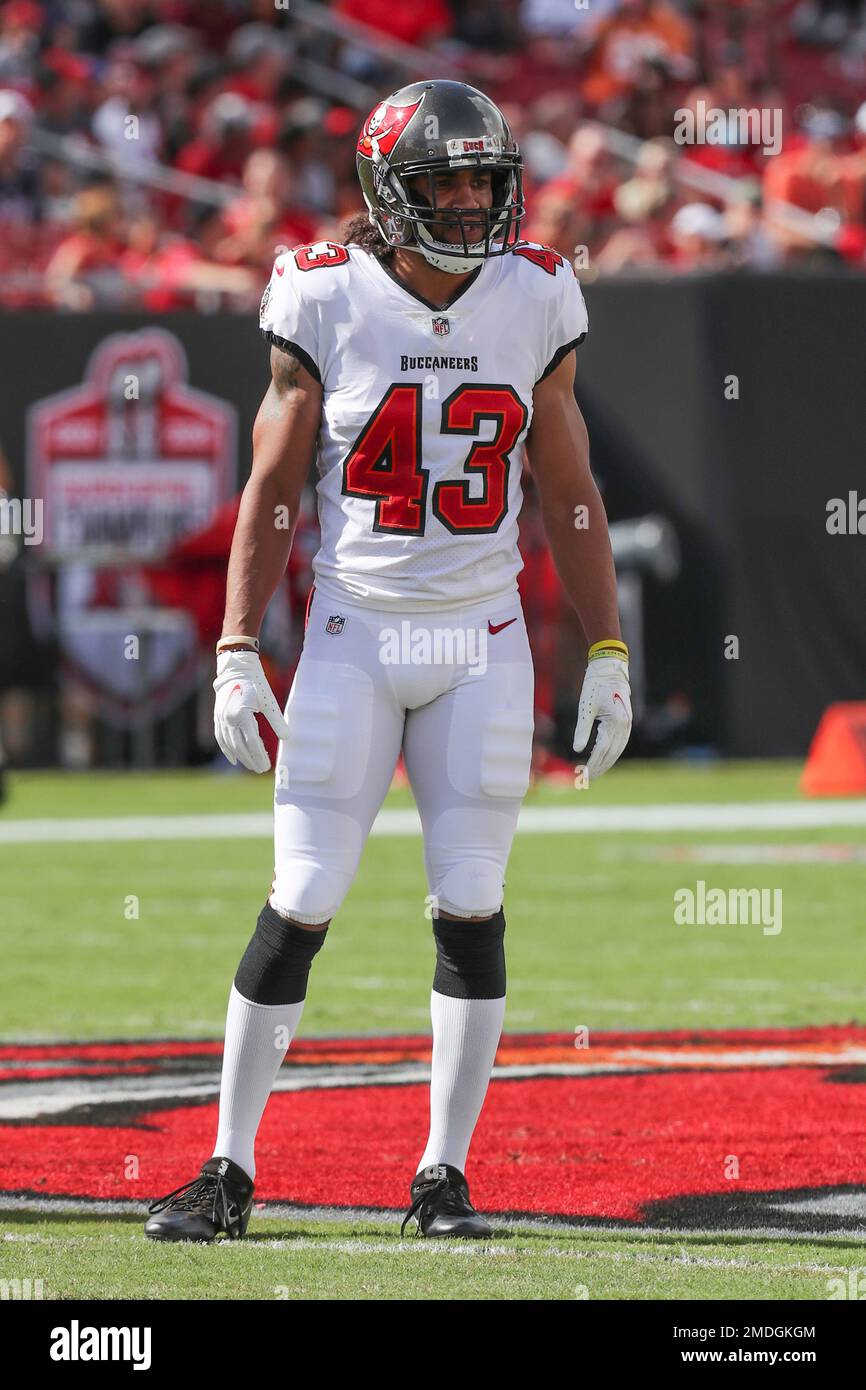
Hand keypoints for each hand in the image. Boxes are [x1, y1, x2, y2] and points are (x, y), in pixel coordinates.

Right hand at [213, 649, 289, 773]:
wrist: (236, 669)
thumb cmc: (255, 684)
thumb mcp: (268, 701)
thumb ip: (277, 720)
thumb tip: (287, 738)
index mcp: (242, 714)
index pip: (252, 742)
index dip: (259, 756)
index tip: (267, 766)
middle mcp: (229, 719)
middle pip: (240, 746)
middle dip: (251, 760)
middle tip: (261, 769)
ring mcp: (221, 719)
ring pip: (230, 744)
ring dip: (241, 757)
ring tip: (251, 766)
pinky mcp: (218, 718)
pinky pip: (221, 738)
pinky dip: (227, 749)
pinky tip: (234, 759)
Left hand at [573, 655, 631, 781]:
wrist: (610, 669)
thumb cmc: (595, 686)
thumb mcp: (585, 708)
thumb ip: (582, 730)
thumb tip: (577, 749)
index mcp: (615, 722)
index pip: (603, 749)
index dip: (594, 763)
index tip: (584, 774)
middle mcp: (624, 725)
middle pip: (612, 753)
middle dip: (600, 767)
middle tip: (587, 779)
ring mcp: (627, 724)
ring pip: (617, 749)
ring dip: (606, 762)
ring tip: (594, 773)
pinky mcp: (626, 722)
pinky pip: (619, 743)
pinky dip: (612, 753)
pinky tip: (603, 759)